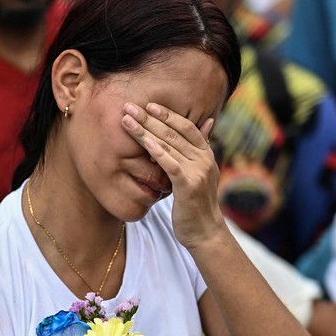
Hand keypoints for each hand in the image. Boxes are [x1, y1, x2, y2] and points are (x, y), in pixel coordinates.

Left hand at [120, 101, 224, 248]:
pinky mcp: (188, 186)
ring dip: (145, 130)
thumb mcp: (199, 173)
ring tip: (127, 120)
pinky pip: (170, 164)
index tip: (148, 104)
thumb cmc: (196, 203)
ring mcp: (197, 171)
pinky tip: (143, 141)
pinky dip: (156, 151)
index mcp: (206, 154)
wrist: (205, 232)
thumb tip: (208, 122)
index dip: (167, 114)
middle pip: (174, 132)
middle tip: (129, 106)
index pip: (186, 126)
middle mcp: (204, 159)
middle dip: (150, 117)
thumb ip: (198, 149)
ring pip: (169, 145)